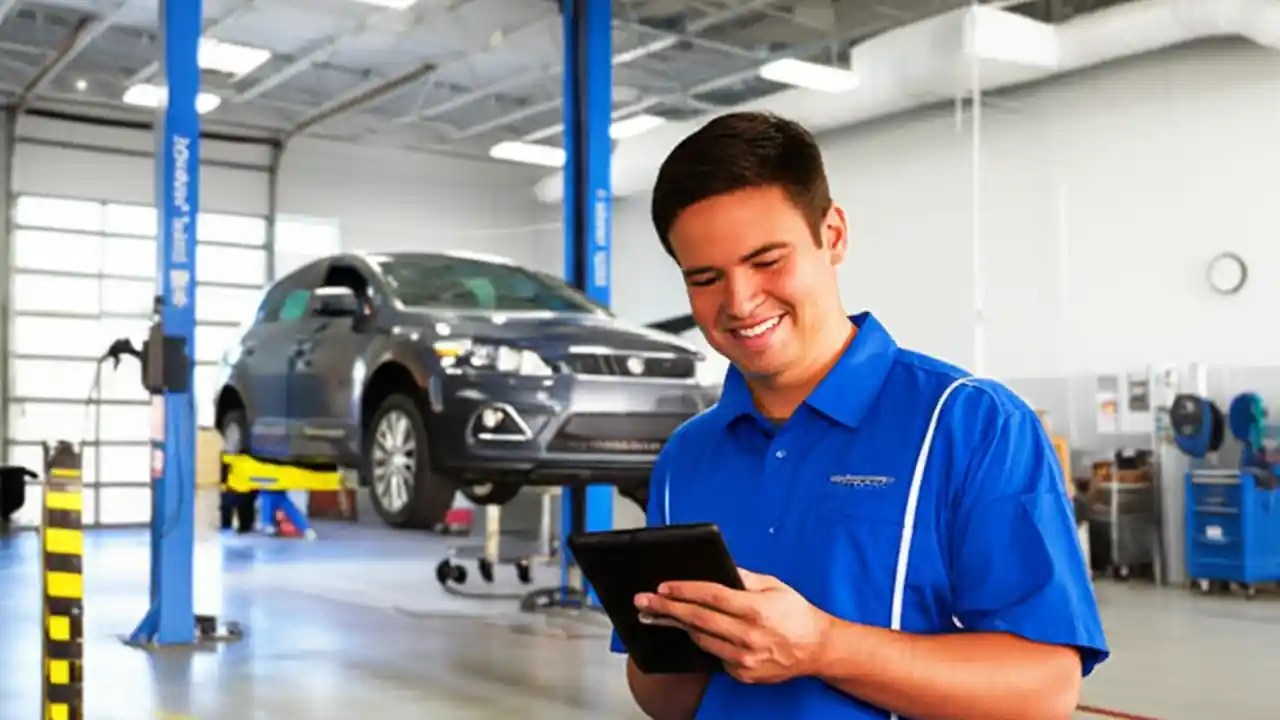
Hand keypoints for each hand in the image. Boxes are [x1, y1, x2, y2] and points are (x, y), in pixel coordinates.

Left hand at [635, 568, 833, 684]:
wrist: (817, 649)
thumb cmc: (797, 614)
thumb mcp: (774, 586)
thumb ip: (744, 577)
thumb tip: (718, 568)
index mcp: (755, 609)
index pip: (710, 595)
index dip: (683, 590)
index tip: (663, 586)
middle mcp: (747, 635)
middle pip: (697, 619)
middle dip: (666, 608)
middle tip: (643, 602)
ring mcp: (744, 658)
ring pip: (701, 639)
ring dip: (678, 625)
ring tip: (658, 614)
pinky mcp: (743, 673)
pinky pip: (714, 655)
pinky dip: (704, 641)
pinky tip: (691, 631)